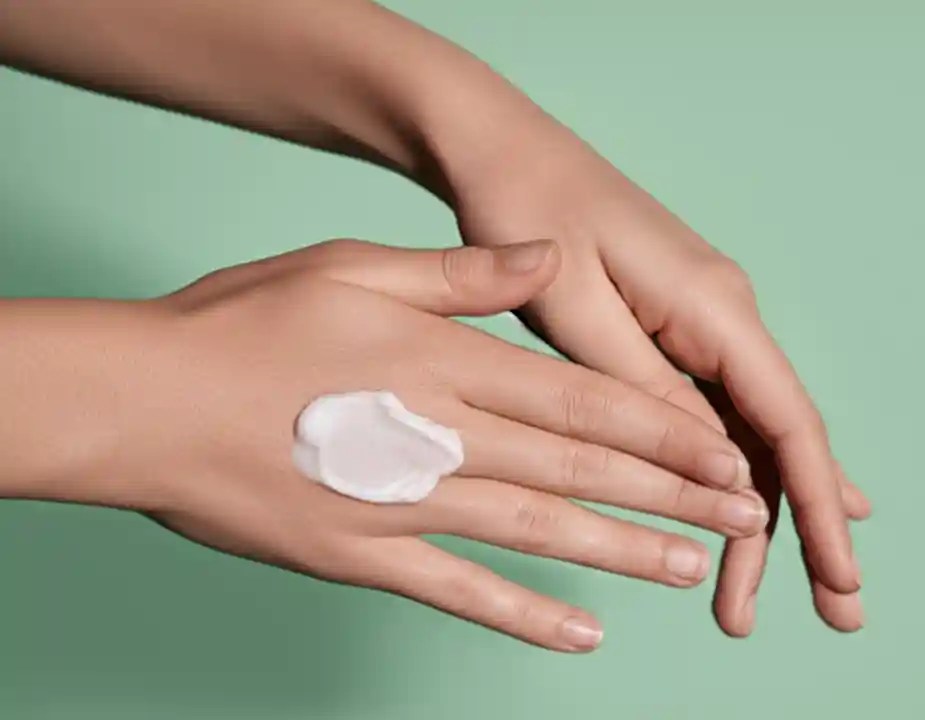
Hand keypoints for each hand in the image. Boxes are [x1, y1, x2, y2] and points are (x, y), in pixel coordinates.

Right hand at [67, 239, 769, 650]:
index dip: (666, 430)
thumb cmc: (244, 325)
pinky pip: (462, 593)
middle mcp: (444, 440)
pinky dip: (526, 616)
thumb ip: (463, 275)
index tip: (727, 450)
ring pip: (541, 533)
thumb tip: (549, 259)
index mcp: (448, 365)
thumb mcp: (355, 268)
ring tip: (693, 568)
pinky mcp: (366, 557)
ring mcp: (407, 506)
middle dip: (673, 493)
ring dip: (624, 552)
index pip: (585, 402)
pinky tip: (584, 635)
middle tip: (744, 513)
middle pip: (582, 471)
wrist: (144, 404)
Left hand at [455, 134, 872, 634]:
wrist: (499, 148)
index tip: (839, 579)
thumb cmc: (525, 210)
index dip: (819, 505)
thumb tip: (712, 467)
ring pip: (748, 433)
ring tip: (752, 602)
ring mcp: (702, 324)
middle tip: (835, 618)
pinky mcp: (673, 331)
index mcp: (713, 307)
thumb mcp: (573, 309)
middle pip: (780, 438)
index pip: (787, 422)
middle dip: (807, 529)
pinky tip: (760, 518)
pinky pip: (715, 413)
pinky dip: (732, 472)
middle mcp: (724, 316)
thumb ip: (639, 392)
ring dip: (759, 516)